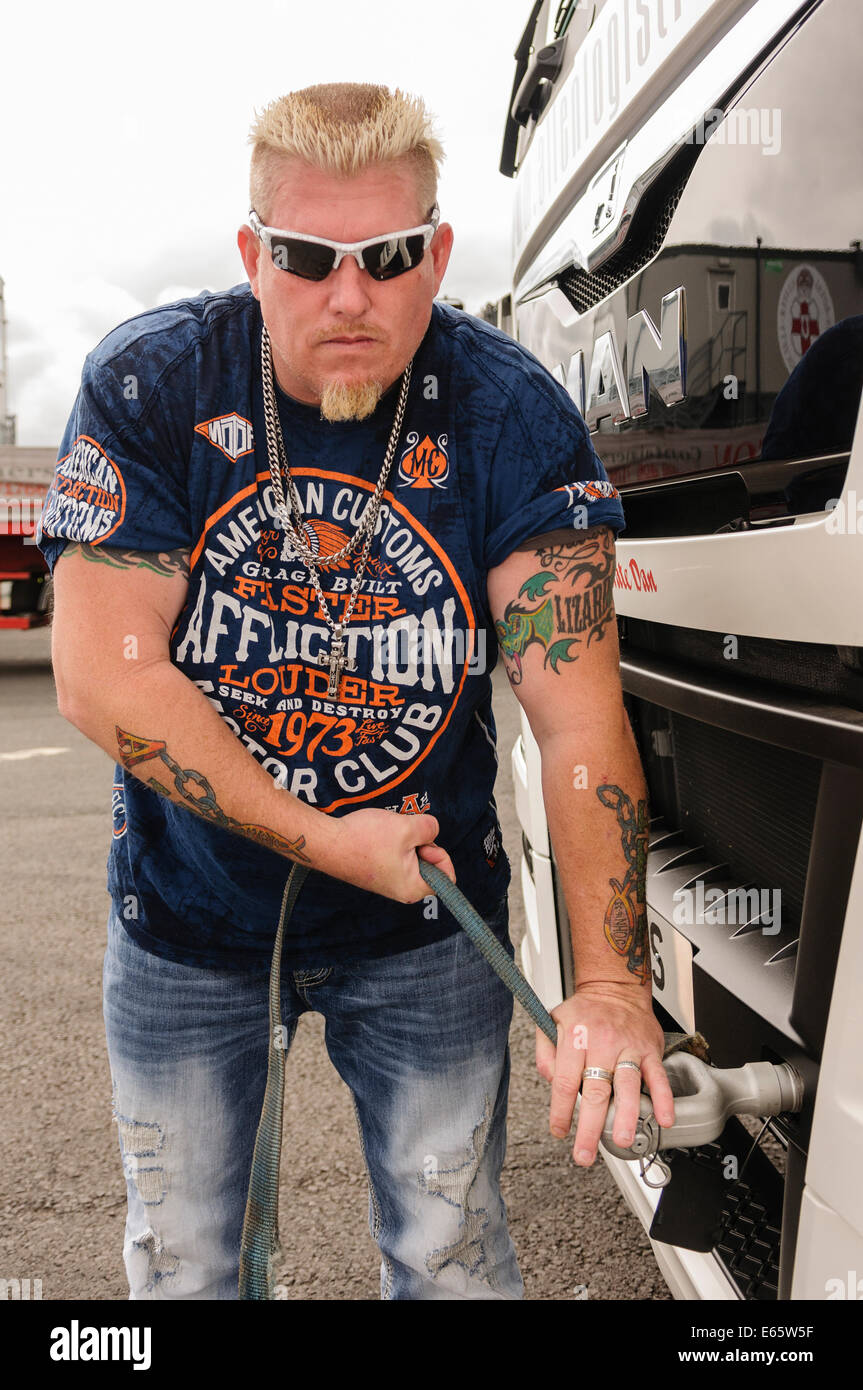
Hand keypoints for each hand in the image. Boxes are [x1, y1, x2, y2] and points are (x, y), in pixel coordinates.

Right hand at [331, 808, 455, 903]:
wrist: (327, 842)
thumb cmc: (365, 839)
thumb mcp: (407, 827)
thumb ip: (430, 828)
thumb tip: (431, 832)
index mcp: (413, 888)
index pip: (446, 877)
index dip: (440, 853)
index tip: (423, 841)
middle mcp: (401, 891)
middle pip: (429, 866)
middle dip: (422, 844)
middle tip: (404, 833)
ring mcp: (387, 882)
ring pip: (411, 858)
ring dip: (406, 841)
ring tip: (388, 833)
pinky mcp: (376, 872)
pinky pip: (396, 857)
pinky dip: (393, 843)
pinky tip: (378, 836)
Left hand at [535, 982, 674, 1165]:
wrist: (615, 988)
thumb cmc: (584, 1010)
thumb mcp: (551, 1023)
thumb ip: (546, 1055)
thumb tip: (553, 1086)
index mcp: (575, 1037)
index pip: (566, 1081)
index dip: (562, 1111)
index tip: (560, 1131)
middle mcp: (602, 1042)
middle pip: (596, 1090)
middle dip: (591, 1127)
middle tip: (585, 1154)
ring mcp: (628, 1046)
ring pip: (628, 1085)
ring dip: (627, 1116)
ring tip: (624, 1140)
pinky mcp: (649, 1050)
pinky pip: (658, 1076)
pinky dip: (664, 1099)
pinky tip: (664, 1118)